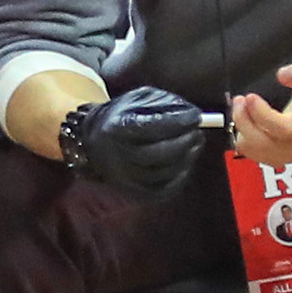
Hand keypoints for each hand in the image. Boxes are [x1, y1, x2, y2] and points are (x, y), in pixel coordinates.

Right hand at [66, 85, 215, 197]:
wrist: (93, 144)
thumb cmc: (122, 117)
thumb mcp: (138, 100)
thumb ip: (165, 102)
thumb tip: (193, 115)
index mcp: (116, 128)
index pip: (152, 127)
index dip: (178, 122)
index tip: (196, 116)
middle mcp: (118, 156)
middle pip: (159, 153)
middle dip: (185, 142)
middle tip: (198, 132)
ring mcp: (125, 178)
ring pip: (165, 172)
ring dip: (187, 158)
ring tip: (194, 144)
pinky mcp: (134, 192)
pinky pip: (164, 190)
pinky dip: (181, 177)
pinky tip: (186, 163)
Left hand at [230, 60, 291, 166]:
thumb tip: (283, 75)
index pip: (285, 129)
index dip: (262, 115)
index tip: (251, 96)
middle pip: (263, 143)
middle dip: (244, 121)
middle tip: (241, 99)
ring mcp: (288, 153)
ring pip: (254, 150)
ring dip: (241, 128)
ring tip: (242, 106)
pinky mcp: (277, 155)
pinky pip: (252, 153)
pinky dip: (243, 136)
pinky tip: (247, 118)